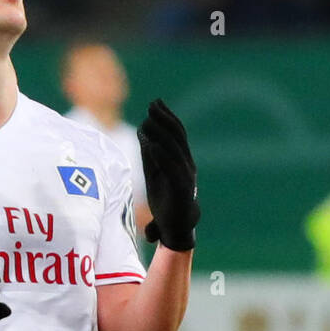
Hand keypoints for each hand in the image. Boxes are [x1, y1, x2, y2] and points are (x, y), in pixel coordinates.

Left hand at [137, 99, 199, 251]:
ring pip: (174, 150)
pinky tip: (151, 146)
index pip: (177, 133)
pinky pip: (172, 170)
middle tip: (152, 104)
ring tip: (148, 120)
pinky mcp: (181, 190)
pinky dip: (162, 157)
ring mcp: (186, 177)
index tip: (156, 103)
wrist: (178, 227)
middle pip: (177, 137)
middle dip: (164, 119)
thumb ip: (150, 155)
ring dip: (161, 133)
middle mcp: (187, 165)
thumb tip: (141, 133)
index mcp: (182, 160)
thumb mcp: (155, 174)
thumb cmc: (166, 201)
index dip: (168, 116)